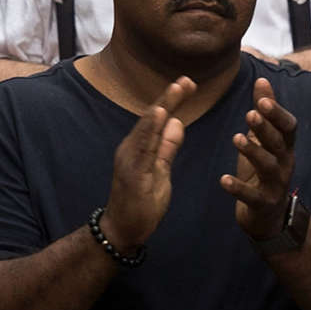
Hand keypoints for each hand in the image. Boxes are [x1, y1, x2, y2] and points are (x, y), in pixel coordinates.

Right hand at [103, 75, 191, 250]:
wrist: (122, 229)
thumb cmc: (141, 201)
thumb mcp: (161, 170)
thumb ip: (167, 147)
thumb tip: (177, 122)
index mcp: (140, 146)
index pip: (158, 119)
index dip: (172, 100)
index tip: (188, 83)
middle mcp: (132, 147)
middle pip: (153, 117)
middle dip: (170, 98)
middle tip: (187, 79)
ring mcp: (130, 159)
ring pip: (147, 128)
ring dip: (161, 107)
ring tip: (176, 90)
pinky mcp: (131, 171)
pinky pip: (143, 147)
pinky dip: (150, 129)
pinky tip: (160, 115)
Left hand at [225, 78, 298, 242]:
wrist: (268, 215)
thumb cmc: (263, 169)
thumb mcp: (264, 139)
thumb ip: (264, 111)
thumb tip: (262, 79)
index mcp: (285, 146)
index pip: (288, 126)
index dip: (277, 112)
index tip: (262, 99)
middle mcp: (285, 163)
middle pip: (279, 143)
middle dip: (266, 128)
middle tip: (250, 113)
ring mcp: (276, 185)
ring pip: (268, 167)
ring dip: (253, 151)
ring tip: (235, 138)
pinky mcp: (264, 203)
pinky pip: (252, 196)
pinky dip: (238, 188)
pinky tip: (223, 180)